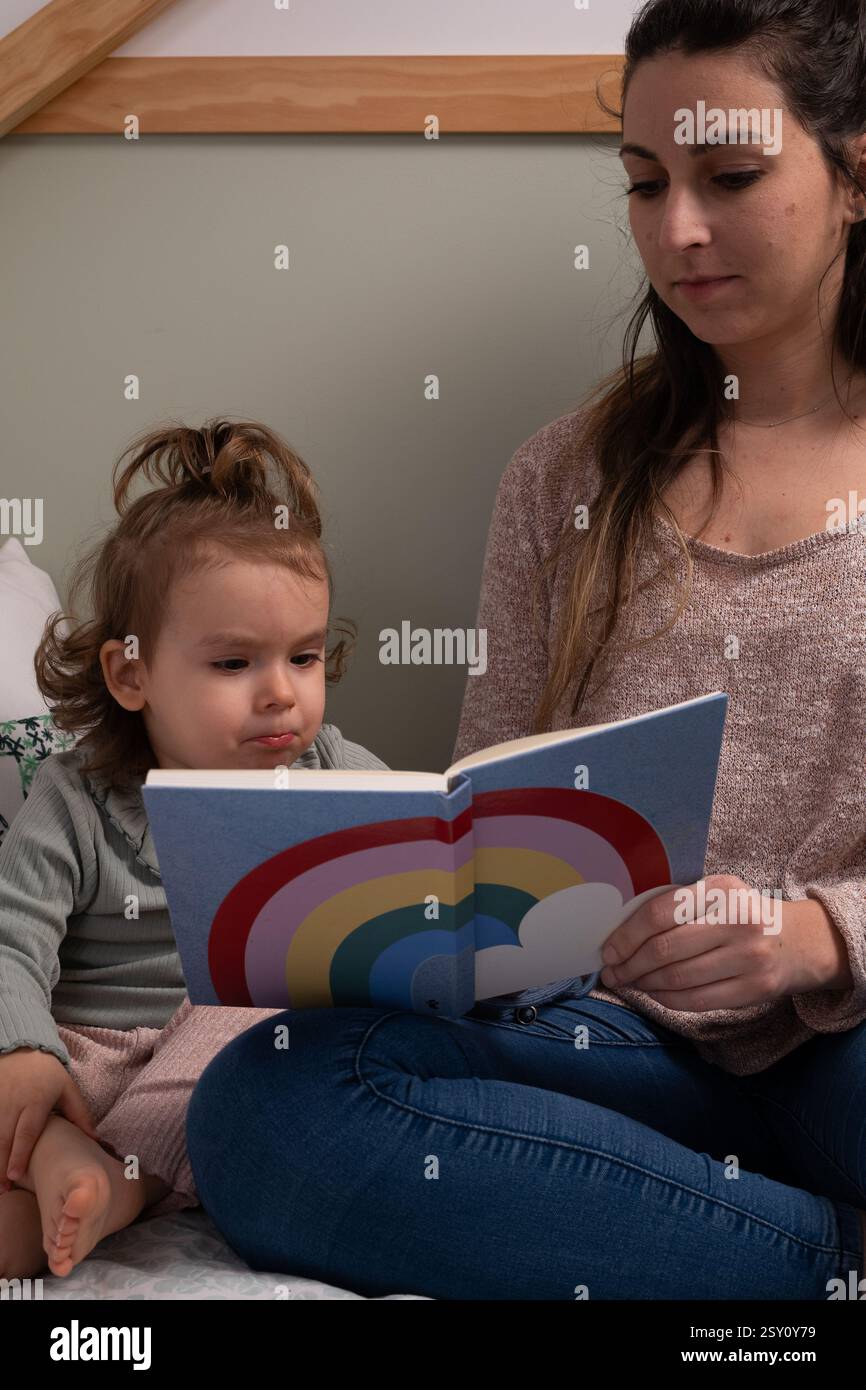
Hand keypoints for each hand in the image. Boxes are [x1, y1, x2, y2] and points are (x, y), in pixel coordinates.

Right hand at [0, 1047, 98, 1189]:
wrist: (20, 1050)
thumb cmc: (47, 1073)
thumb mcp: (67, 1088)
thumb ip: (80, 1114)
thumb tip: (95, 1140)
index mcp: (35, 1101)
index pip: (26, 1132)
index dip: (20, 1155)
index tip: (16, 1176)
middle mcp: (13, 1104)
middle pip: (4, 1139)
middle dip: (1, 1166)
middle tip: (4, 1190)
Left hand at [598, 875, 845, 1011]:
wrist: (798, 941)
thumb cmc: (741, 915)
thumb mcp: (716, 895)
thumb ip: (676, 905)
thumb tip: (619, 931)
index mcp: (721, 890)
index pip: (658, 914)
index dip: (626, 936)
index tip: (607, 950)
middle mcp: (737, 921)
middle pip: (664, 950)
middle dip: (629, 965)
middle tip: (613, 972)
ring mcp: (749, 957)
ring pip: (677, 979)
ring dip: (644, 984)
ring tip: (630, 982)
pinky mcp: (755, 989)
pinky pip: (696, 1000)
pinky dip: (666, 999)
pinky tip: (654, 993)